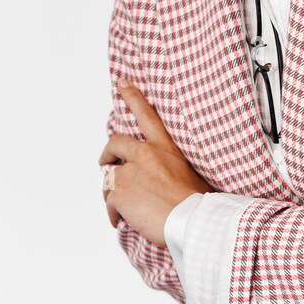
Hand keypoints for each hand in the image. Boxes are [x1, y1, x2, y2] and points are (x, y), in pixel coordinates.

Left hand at [99, 78, 212, 245]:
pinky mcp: (119, 192)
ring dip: (112, 192)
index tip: (121, 83)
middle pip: (115, 144)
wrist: (191, 220)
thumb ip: (176, 168)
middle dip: (107, 153)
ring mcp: (129, 172)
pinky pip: (109, 202)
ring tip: (120, 208)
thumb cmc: (198, 201)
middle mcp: (144, 154)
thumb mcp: (194, 172)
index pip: (147, 115)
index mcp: (164, 147)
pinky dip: (112, 213)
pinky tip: (118, 220)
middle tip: (105, 162)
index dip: (133, 97)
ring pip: (110, 178)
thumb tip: (175, 178)